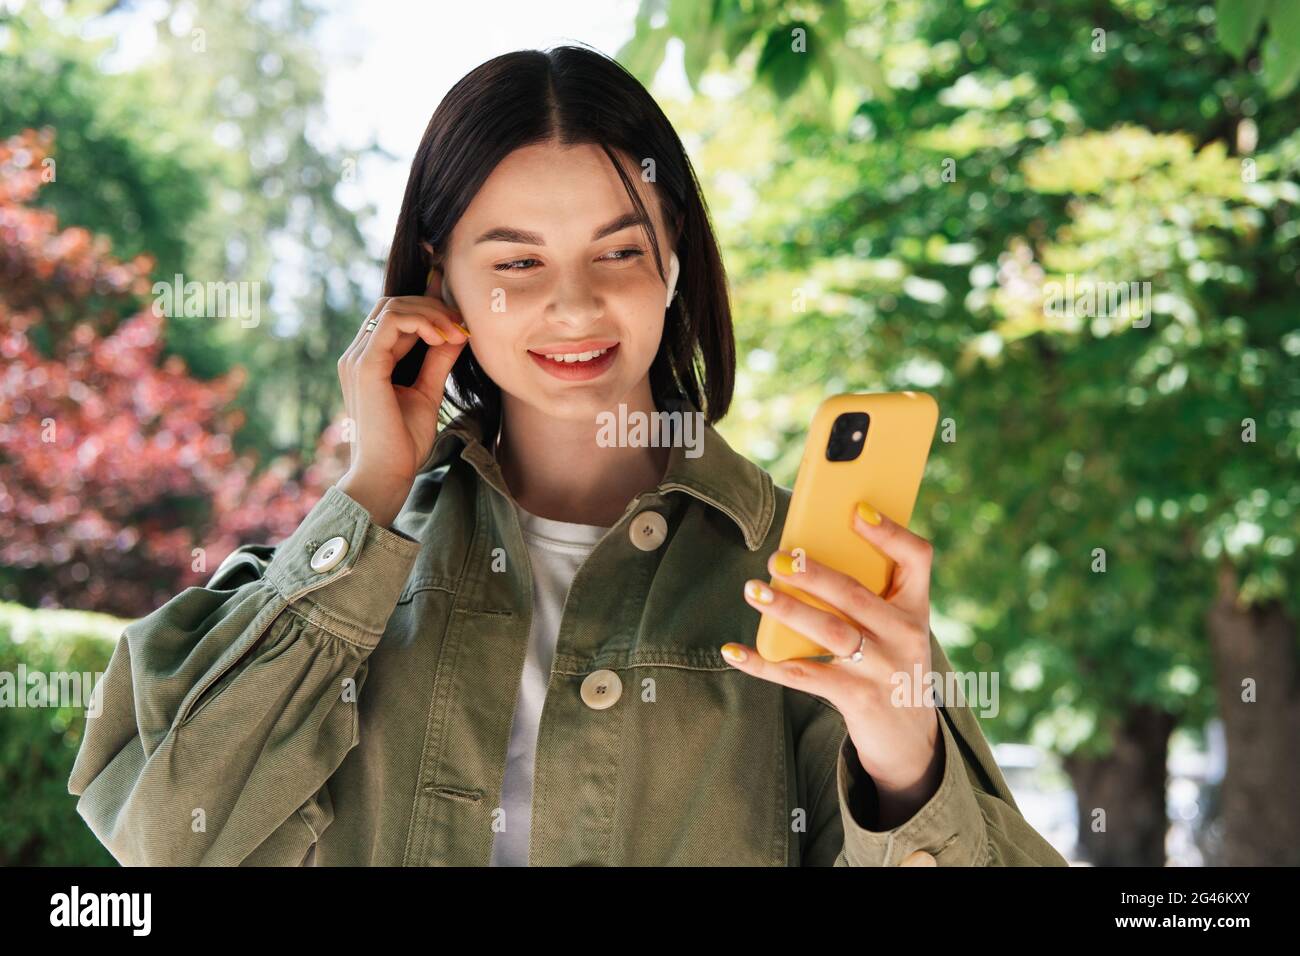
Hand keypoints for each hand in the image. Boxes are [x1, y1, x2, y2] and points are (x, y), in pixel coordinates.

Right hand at [336, 265, 469, 526]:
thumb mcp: (428, 391)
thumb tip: (458, 332)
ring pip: (393, 306)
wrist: (387, 474)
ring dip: (431, 313)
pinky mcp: (365, 366)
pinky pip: (392, 322)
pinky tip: (443, 339)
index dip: (431, 311)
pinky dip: (422, 322)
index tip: (462, 327)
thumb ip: (438, 360)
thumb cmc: (404, 442)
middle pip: (394, 304)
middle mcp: (357, 354)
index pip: (396, 316)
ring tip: (457, 333)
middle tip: (464, 326)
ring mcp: (357, 358)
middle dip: (434, 307)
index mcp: (369, 360)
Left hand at [723, 501, 942, 829]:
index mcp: (916, 607)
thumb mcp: (895, 626)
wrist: (910, 738)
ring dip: (787, 609)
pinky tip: (734, 651)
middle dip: (815, 574)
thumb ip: (868, 592)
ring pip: (829, 632)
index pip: (916, 558)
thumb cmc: (890, 662)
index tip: (858, 510)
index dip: (889, 533)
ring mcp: (881, 669)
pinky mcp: (856, 698)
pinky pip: (802, 676)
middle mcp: (905, 635)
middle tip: (778, 557)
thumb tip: (803, 554)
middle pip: (856, 595)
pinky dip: (764, 664)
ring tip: (754, 590)